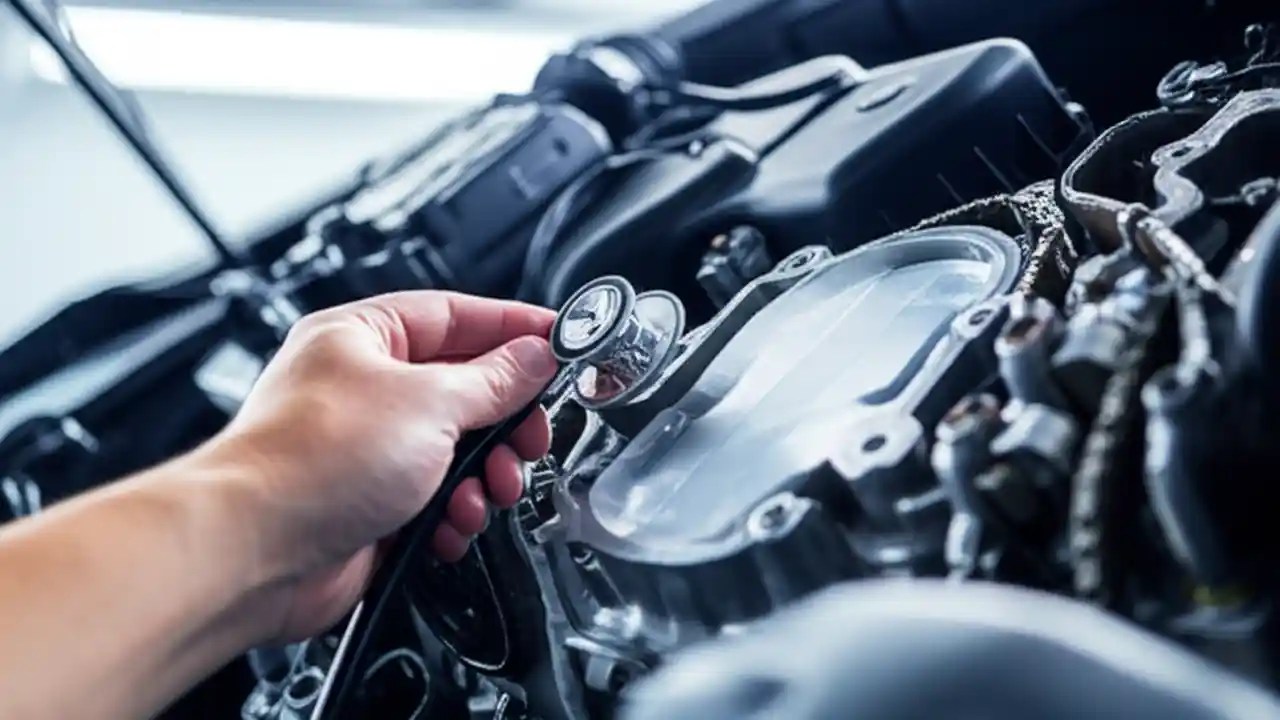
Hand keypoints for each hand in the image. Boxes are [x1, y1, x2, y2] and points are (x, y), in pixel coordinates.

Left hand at [208, 291, 556, 640]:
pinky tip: (449, 523)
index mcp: (363, 337)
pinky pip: (436, 498)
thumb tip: (535, 356)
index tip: (559, 342)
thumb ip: (495, 380)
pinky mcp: (370, 503)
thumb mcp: (430, 403)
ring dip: (482, 476)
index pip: (456, 315)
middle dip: (504, 420)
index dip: (512, 328)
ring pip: (456, 449)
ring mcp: (366, 448)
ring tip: (489, 489)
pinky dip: (453, 513)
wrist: (253, 553)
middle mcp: (362, 387)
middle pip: (464, 388)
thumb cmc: (308, 463)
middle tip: (530, 437)